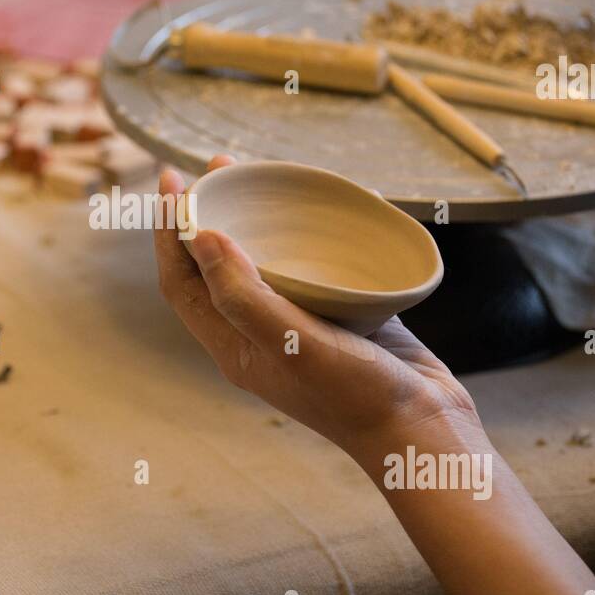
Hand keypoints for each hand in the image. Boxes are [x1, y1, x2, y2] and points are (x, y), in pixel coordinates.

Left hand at [154, 157, 479, 470]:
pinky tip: (316, 207)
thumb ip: (243, 295)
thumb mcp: (293, 344)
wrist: (425, 429)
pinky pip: (308, 268)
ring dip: (252, 221)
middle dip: (206, 216)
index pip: (181, 282)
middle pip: (214, 268)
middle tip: (215, 165)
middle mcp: (257, 336)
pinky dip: (301, 235)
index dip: (168, 232)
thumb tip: (198, 237)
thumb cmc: (356, 395)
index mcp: (233, 348)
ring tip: (255, 175)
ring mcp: (298, 327)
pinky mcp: (339, 318)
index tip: (172, 180)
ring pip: (262, 264)